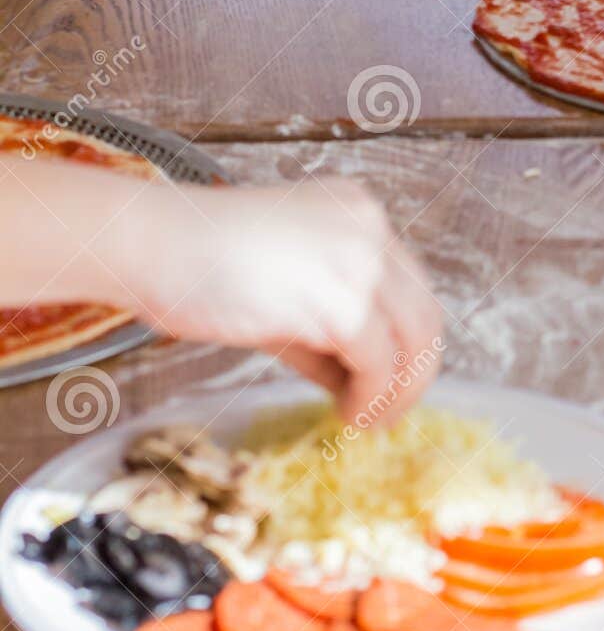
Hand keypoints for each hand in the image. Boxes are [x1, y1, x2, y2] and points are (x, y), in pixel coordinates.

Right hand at [128, 176, 443, 425]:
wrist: (154, 244)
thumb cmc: (198, 263)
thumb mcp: (280, 285)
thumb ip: (325, 322)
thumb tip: (360, 381)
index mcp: (356, 210)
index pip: (407, 282)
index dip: (403, 338)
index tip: (390, 378)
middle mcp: (369, 228)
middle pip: (423, 312)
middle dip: (414, 372)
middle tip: (390, 410)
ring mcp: (360, 261)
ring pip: (413, 340)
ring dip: (397, 392)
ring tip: (369, 420)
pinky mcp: (342, 303)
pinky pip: (378, 364)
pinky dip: (371, 398)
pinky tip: (347, 414)